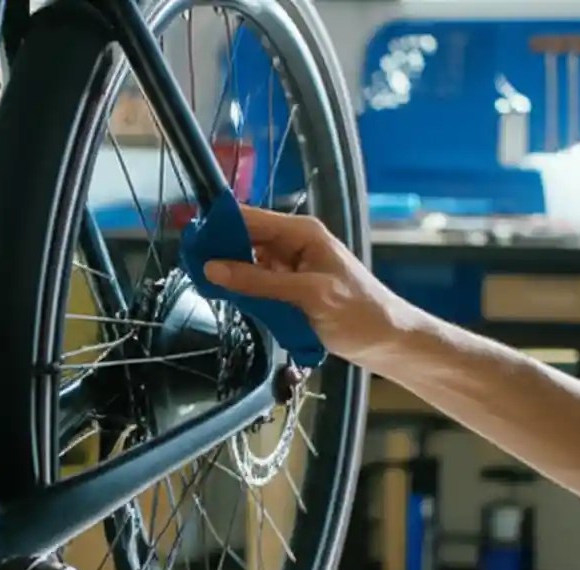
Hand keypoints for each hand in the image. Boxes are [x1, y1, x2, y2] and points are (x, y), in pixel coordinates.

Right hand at [202, 206, 422, 367]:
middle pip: (245, 241)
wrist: (389, 342)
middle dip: (221, 254)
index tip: (191, 240)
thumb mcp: (307, 295)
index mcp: (302, 233)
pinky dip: (246, 294)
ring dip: (232, 277)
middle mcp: (294, 245)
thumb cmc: (359, 313)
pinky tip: (232, 303)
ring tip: (206, 287)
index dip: (220, 226)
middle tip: (193, 270)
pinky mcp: (291, 291)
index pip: (251, 219)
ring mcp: (292, 268)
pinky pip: (258, 287)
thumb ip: (259, 282)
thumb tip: (214, 268)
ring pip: (248, 266)